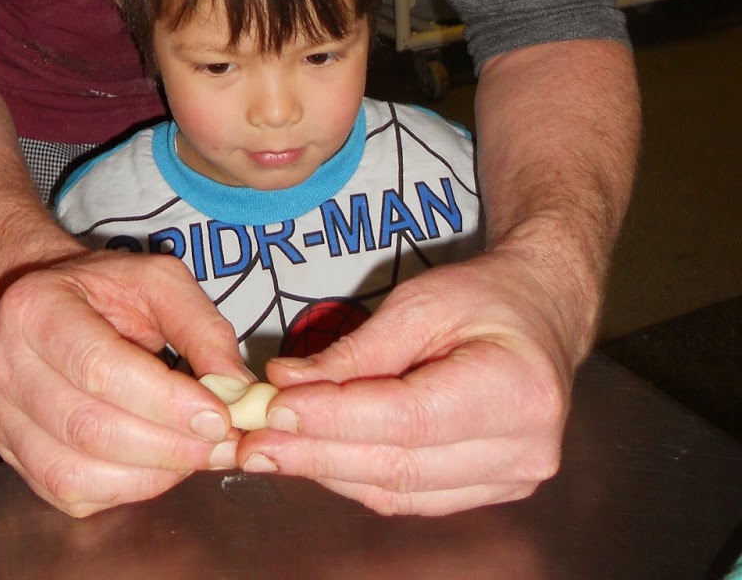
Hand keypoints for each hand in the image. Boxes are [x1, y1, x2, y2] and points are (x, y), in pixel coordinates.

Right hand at [0, 249, 250, 517]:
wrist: (47, 303)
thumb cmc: (104, 290)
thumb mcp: (157, 281)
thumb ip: (202, 327)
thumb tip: (238, 390)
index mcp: (35, 307)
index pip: (99, 366)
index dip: (163, 401)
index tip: (219, 416)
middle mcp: (5, 365)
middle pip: (88, 427)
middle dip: (168, 446)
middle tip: (223, 444)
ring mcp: (1, 416)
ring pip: (77, 473)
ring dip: (151, 474)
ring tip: (197, 455)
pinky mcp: (13, 454)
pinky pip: (70, 494)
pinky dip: (125, 491)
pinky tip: (159, 466)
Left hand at [241, 247, 575, 515]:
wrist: (541, 314)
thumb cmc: (487, 297)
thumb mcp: (422, 301)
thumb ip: (358, 348)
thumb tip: (288, 382)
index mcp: (517, 390)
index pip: (409, 417)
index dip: (335, 417)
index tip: (275, 407)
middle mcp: (523, 449)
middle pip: (399, 464)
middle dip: (316, 452)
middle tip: (252, 437)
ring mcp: (510, 480)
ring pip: (398, 490)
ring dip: (326, 469)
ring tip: (269, 446)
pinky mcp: (490, 492)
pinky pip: (409, 495)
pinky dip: (356, 475)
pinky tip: (314, 454)